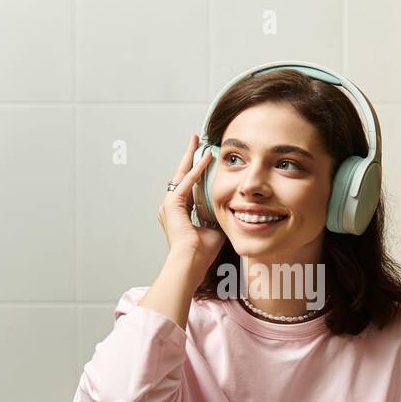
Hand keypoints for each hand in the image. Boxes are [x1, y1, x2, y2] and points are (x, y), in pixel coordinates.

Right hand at [158, 134, 226, 269]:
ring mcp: (168, 205)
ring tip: (197, 141)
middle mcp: (170, 207)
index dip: (196, 171)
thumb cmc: (201, 253)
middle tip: (194, 140)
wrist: (191, 262)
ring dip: (191, 157)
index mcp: (179, 213)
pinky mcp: (171, 205)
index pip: (188, 185)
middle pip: (181, 175)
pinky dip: (196, 170)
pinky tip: (205, 158)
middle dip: (189, 157)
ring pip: (182, 174)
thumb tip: (232, 210)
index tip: (203, 158)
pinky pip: (186, 182)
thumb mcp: (214, 229)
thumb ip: (218, 217)